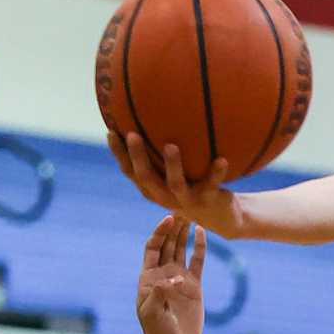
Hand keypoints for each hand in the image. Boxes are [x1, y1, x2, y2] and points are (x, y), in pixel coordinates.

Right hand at [108, 132, 244, 238]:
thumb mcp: (174, 173)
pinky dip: (216, 172)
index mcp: (153, 189)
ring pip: (175, 184)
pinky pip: (211, 184)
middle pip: (146, 177)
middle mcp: (165, 196)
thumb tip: (151, 117)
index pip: (130, 172)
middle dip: (137, 156)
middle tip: (132, 134)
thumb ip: (161, 154)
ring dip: (172, 165)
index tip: (111, 131)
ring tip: (171, 145)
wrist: (221, 217)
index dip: (119, 154)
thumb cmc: (193, 186)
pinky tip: (222, 159)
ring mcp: (187, 200)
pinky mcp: (208, 200)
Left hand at [135, 216, 206, 333]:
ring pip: (181, 248)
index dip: (159, 232)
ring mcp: (179, 279)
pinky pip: (197, 261)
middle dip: (173, 225)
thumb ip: (159, 295)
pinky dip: (199, 246)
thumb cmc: (157, 333)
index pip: (153, 247)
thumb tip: (174, 279)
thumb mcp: (153, 314)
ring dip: (184, 231)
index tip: (168, 219)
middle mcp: (163, 274)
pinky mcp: (194, 286)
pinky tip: (202, 232)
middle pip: (167, 243)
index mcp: (148, 277)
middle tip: (183, 206)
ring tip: (191, 214)